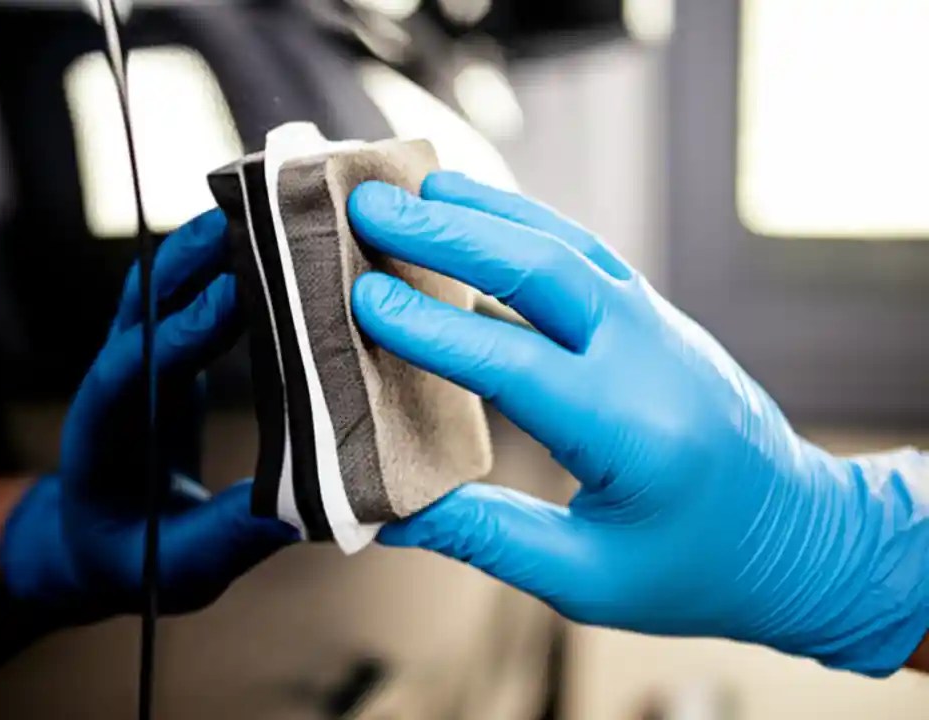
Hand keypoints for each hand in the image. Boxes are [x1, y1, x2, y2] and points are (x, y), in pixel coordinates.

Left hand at [0, 209, 297, 620]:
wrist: (96, 541)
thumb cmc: (134, 558)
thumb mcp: (183, 564)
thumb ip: (234, 533)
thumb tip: (311, 507)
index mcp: (104, 433)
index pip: (136, 367)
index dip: (184, 329)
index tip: (231, 295)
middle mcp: (117, 381)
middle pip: (143, 300)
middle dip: (194, 257)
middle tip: (259, 218)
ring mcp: (139, 358)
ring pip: (164, 284)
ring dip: (211, 245)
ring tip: (275, 210)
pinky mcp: (167, 350)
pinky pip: (190, 294)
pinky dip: (225, 261)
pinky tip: (276, 240)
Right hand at [347, 172, 927, 675]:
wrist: (800, 535)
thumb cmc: (694, 568)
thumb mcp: (585, 578)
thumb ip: (483, 536)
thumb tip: (385, 512)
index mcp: (630, 433)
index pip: (515, 363)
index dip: (433, 330)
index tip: (364, 300)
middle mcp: (648, 359)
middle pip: (541, 270)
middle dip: (448, 235)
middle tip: (371, 209)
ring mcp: (656, 325)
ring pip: (563, 243)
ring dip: (485, 209)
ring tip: (415, 184)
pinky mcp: (652, 314)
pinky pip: (581, 251)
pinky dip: (522, 221)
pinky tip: (476, 206)